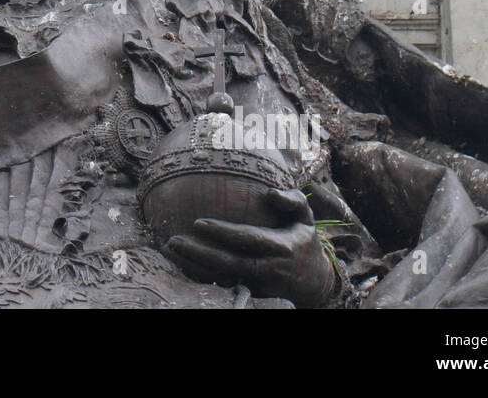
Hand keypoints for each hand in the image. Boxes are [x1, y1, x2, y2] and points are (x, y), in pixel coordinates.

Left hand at [163, 187, 337, 306]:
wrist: (317, 284)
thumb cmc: (304, 242)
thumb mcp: (306, 218)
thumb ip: (291, 201)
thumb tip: (270, 192)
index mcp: (282, 246)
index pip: (248, 239)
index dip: (223, 232)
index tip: (198, 223)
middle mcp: (270, 269)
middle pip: (230, 262)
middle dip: (200, 253)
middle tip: (174, 240)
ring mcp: (260, 285)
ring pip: (223, 277)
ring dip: (195, 266)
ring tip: (170, 250)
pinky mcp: (253, 295)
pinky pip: (224, 285)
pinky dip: (201, 276)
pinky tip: (180, 262)